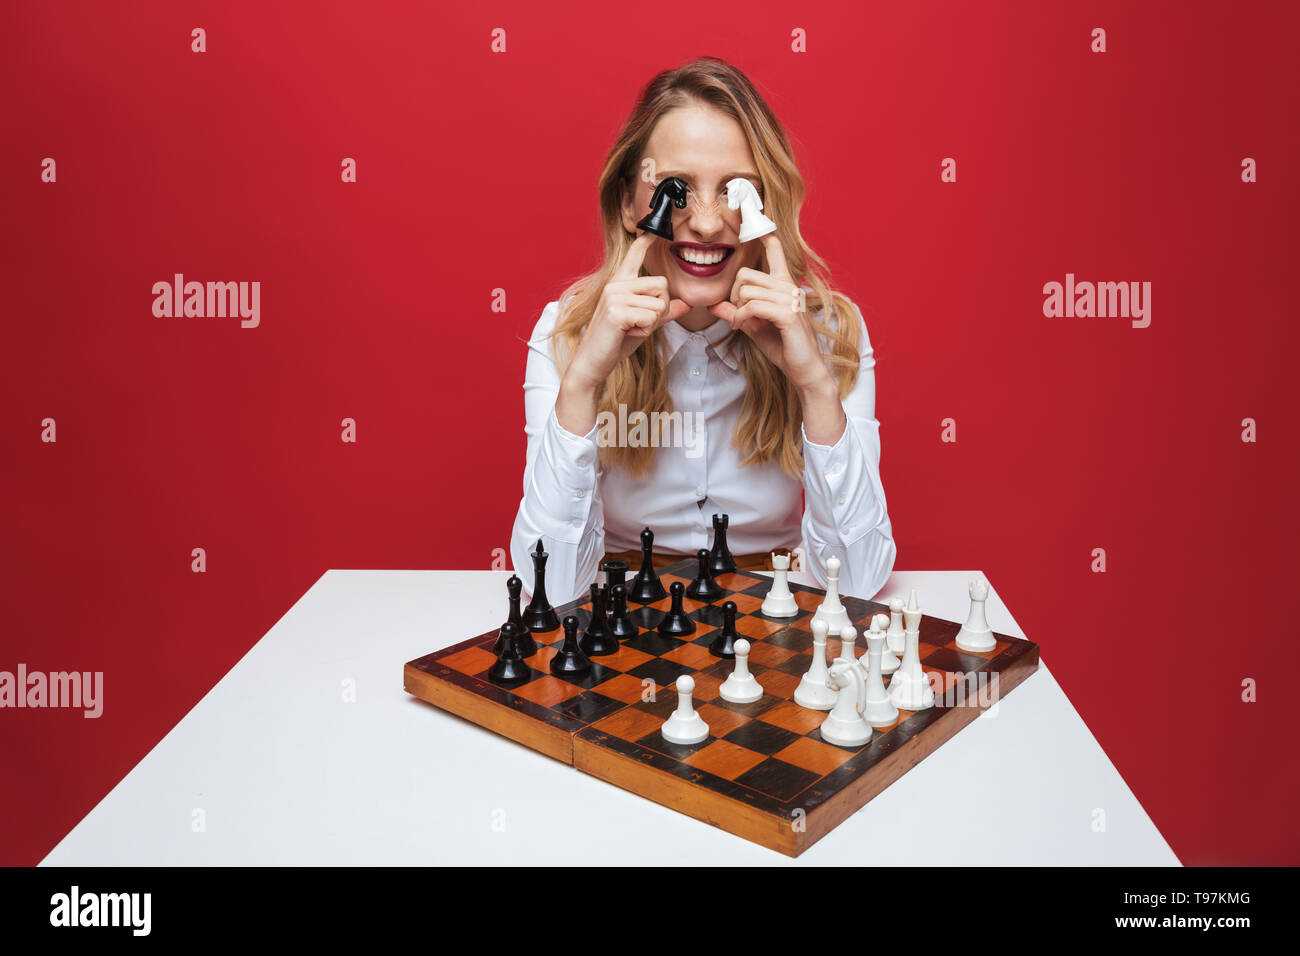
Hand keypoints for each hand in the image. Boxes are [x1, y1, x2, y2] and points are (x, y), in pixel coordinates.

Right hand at [565, 232, 690, 392]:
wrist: (593, 362)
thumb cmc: (616, 342)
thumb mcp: (644, 324)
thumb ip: (663, 312)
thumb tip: (686, 305)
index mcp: (620, 284)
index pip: (634, 255)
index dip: (646, 241)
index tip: (653, 227)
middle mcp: (616, 285)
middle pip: (662, 285)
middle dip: (661, 308)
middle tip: (642, 322)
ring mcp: (614, 296)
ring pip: (659, 303)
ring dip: (652, 322)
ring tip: (632, 329)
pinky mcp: (616, 312)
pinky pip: (651, 317)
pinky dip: (645, 330)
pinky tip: (627, 334)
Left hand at [707, 234, 832, 393]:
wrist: (803, 369)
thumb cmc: (783, 346)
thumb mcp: (754, 327)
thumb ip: (737, 313)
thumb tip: (715, 305)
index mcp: (783, 285)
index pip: (776, 250)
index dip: (766, 235)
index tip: (760, 220)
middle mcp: (789, 286)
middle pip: (746, 274)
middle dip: (734, 294)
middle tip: (738, 313)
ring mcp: (790, 299)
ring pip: (747, 290)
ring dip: (738, 310)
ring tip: (743, 324)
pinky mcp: (788, 314)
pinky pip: (753, 306)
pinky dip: (742, 317)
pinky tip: (745, 327)